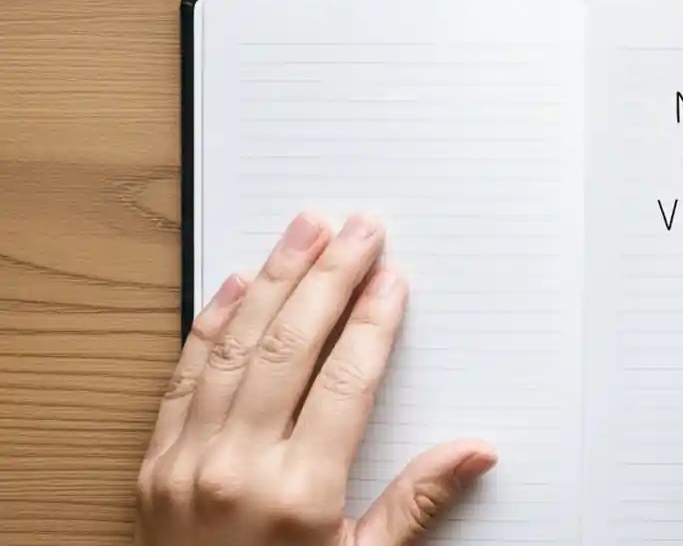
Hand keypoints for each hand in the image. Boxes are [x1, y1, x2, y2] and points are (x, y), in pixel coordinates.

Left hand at [136, 213, 495, 545]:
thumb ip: (416, 503)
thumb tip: (477, 453)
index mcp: (299, 493)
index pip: (345, 379)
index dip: (373, 322)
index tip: (391, 279)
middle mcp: (237, 467)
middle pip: (291, 345)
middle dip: (330, 276)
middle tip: (358, 229)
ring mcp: (187, 460)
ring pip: (236, 345)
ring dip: (272, 279)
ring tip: (304, 230)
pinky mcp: (154, 462)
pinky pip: (183, 375)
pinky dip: (209, 323)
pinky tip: (235, 282)